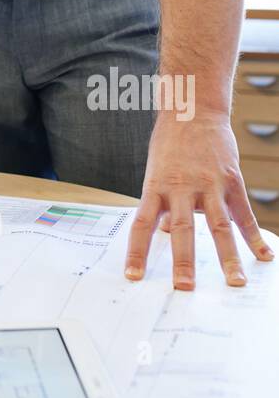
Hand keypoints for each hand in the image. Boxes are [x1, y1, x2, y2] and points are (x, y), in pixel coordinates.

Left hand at [125, 110, 274, 288]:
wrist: (193, 109)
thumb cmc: (171, 143)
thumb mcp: (155, 170)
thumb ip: (159, 202)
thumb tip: (158, 232)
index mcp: (156, 186)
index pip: (141, 224)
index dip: (137, 252)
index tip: (133, 277)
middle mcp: (181, 187)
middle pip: (181, 228)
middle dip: (183, 260)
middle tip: (184, 288)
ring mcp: (209, 184)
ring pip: (218, 225)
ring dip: (228, 256)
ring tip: (235, 282)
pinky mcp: (231, 180)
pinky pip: (244, 213)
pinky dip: (254, 236)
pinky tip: (264, 256)